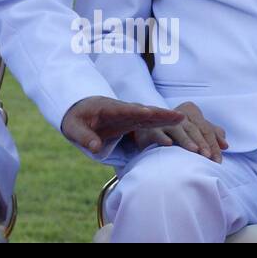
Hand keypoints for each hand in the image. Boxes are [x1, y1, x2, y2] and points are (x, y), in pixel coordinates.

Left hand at [61, 96, 183, 153]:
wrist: (80, 109)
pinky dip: (163, 123)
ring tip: (183, 118)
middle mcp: (123, 110)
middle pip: (143, 111)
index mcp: (108, 109)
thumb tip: (95, 148)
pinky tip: (178, 124)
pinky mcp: (134, 120)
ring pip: (150, 116)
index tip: (148, 112)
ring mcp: (130, 114)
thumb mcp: (73, 128)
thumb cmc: (76, 119)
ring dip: (166, 118)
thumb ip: (84, 137)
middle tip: (178, 115)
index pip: (123, 111)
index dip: (135, 112)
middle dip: (159, 114)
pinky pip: (150, 121)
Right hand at [130, 100, 228, 161]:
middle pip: (193, 128)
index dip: (213, 143)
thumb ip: (212, 135)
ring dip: (186, 140)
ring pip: (177, 129)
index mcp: (191, 111)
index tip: (218, 160)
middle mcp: (178, 114)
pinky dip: (163, 137)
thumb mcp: (197, 131)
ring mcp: (163, 121)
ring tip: (195, 151)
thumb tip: (225, 145)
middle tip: (208, 157)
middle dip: (202, 143)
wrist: (150, 131)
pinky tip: (170, 144)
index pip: (206, 128)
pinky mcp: (150, 129)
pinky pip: (157, 133)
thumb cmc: (179, 132)